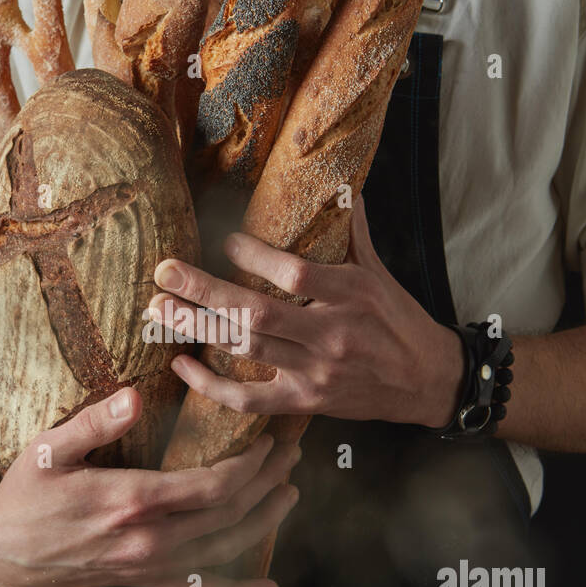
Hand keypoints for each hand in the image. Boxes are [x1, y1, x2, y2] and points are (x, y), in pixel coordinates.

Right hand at [0, 387, 299, 586]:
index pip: (211, 485)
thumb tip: (134, 396)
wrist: (1, 552)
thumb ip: (94, 422)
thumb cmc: (24, 492)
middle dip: (266, 484)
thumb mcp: (48, 449)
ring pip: (225, 549)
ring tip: (291, 495)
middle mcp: (148, 540)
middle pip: (229, 514)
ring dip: (265, 523)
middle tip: (291, 455)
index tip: (265, 440)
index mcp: (131, 501)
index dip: (249, 464)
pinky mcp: (144, 581)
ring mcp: (148, 566)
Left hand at [151, 197, 464, 427]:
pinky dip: (211, 387)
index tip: (224, 241)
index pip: (296, 274)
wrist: (426, 381)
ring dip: (197, 329)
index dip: (255, 258)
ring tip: (159, 309)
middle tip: (164, 272)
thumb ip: (352, 231)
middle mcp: (331, 335)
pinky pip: (249, 400)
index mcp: (351, 295)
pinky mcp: (305, 401)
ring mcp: (315, 372)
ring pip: (246, 350)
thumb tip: (342, 184)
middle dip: (204, 291)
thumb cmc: (398, 321)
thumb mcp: (379, 272)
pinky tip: (182, 366)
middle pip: (256, 314)